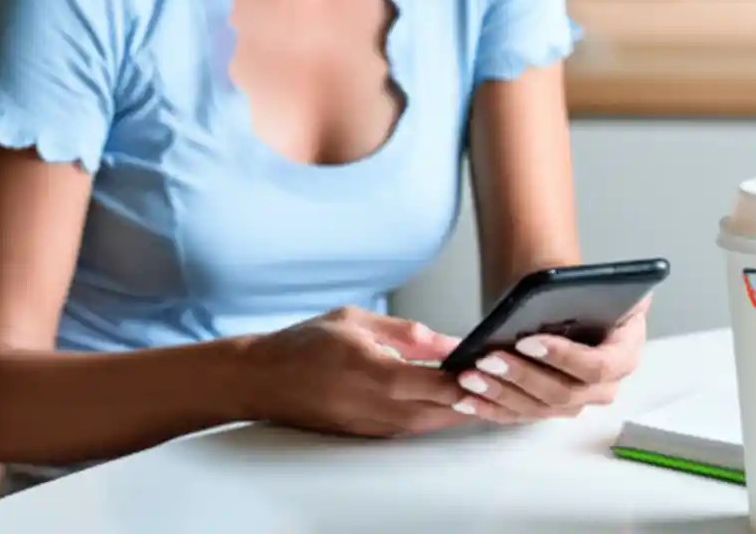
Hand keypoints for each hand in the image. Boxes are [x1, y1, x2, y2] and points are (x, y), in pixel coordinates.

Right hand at [240, 306, 467, 437]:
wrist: (262, 379)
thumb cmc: (305, 344)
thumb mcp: (357, 320)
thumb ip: (407, 333)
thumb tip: (449, 342)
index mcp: (376, 371)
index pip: (439, 384)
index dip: (470, 378)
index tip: (488, 363)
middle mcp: (376, 405)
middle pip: (441, 412)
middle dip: (471, 400)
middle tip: (493, 381)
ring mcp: (370, 424)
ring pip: (428, 425)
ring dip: (454, 412)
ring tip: (475, 391)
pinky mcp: (364, 434)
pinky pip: (408, 429)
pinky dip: (431, 418)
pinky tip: (441, 403)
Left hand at [451, 296, 649, 423]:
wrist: (573, 306)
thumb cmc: (584, 295)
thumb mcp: (595, 286)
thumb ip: (592, 288)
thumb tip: (567, 286)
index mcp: (624, 353)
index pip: (597, 366)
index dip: (563, 357)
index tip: (527, 342)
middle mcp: (605, 386)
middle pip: (564, 394)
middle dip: (522, 377)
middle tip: (488, 360)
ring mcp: (577, 402)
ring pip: (539, 409)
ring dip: (501, 395)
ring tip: (470, 378)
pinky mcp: (548, 410)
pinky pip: (521, 416)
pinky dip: (492, 409)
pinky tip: (467, 400)